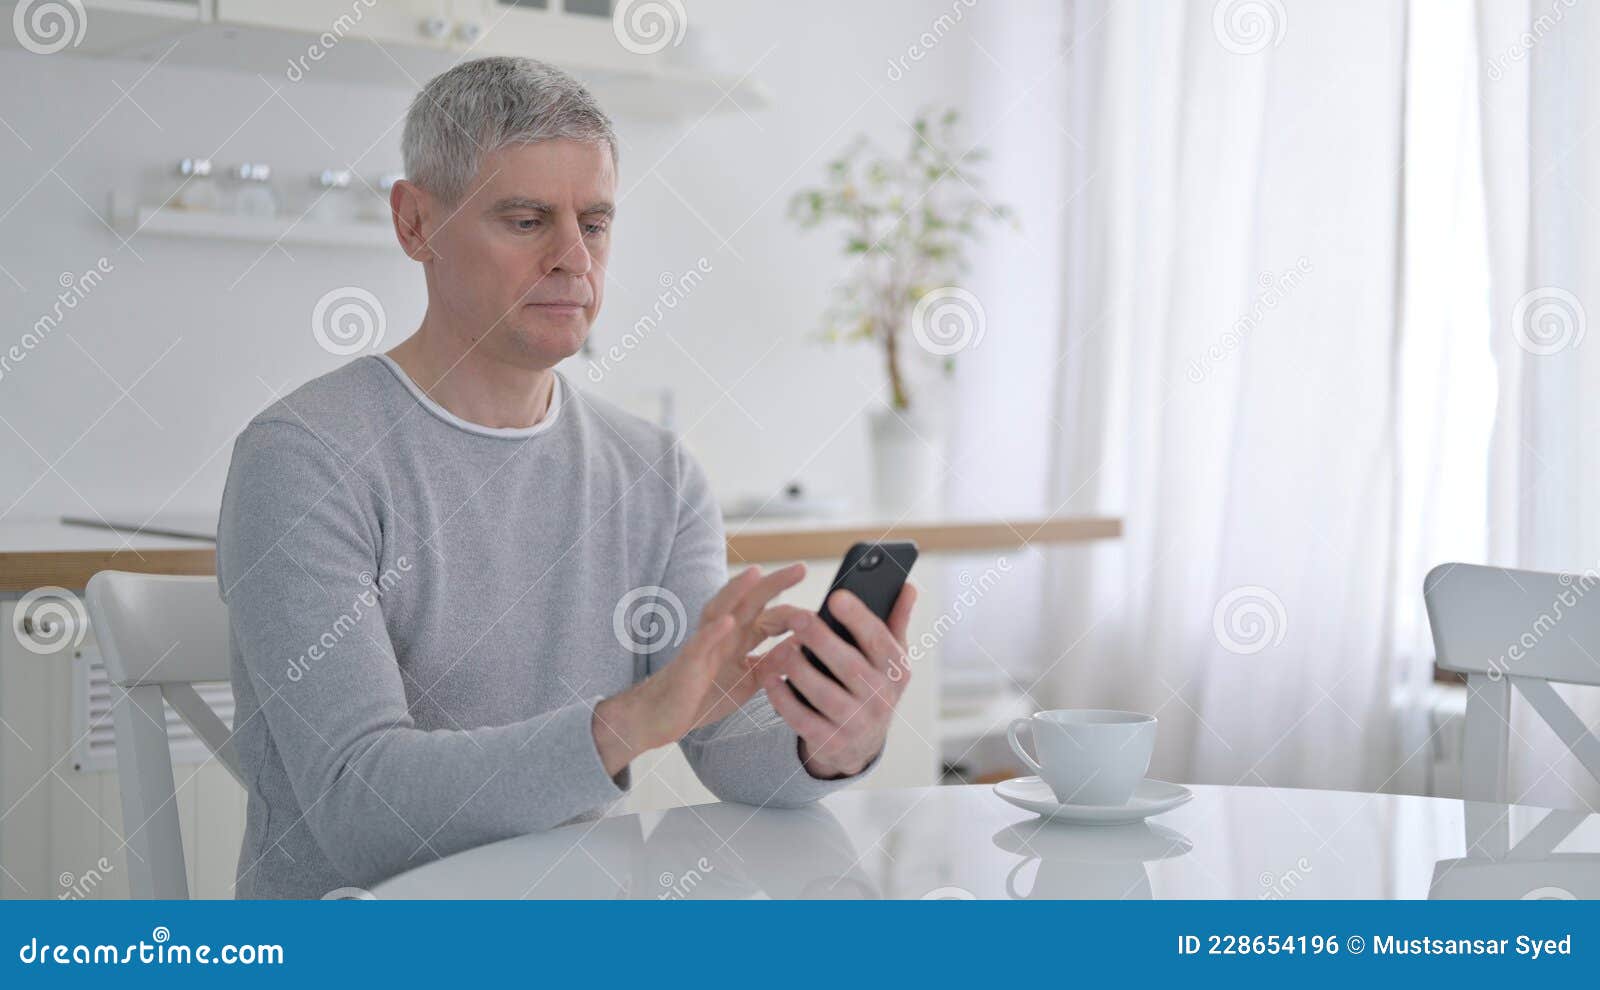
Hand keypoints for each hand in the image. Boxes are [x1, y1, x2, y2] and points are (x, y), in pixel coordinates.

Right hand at [593, 563, 805, 775]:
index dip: (794, 613)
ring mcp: (703, 646)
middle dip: (773, 584)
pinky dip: (714, 632)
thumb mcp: (748, 681)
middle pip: (749, 602)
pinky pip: (700, 644)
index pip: (770, 618)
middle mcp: (722, 635)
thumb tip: (801, 646)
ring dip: (738, 592)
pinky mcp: (687, 664)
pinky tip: (728, 622)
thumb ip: (772, 663)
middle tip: (801, 568)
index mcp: (738, 639)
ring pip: (721, 611)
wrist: (660, 717)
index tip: (822, 612)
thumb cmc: (702, 696)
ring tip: (756, 574)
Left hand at [755, 582, 917, 778]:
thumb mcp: (889, 658)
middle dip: (822, 640)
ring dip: (800, 670)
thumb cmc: (871, 686)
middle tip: (796, 616)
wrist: (860, 745)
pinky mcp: (830, 743)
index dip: (858, 618)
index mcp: (895, 671)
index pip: (879, 640)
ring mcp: (855, 724)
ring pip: (825, 695)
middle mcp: (880, 699)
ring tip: (781, 648)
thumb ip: (896, 621)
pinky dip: (784, 699)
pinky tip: (770, 678)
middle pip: (850, 667)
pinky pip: (803, 720)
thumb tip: (908, 586)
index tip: (836, 596)